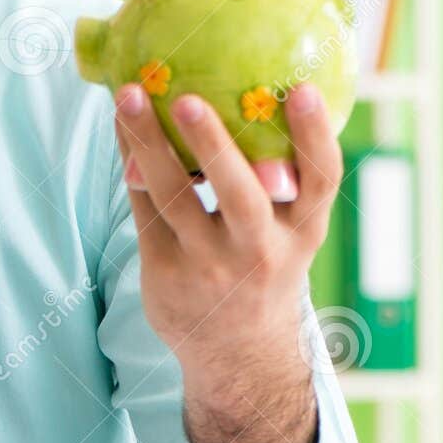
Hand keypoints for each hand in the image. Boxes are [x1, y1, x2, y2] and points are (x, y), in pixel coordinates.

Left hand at [113, 82, 342, 442]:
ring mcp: (210, 265)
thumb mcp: (291, 234)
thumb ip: (283, 179)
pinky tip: (122, 128)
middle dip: (211, 145)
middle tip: (185, 98)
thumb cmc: (263, 267)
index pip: (321, 181)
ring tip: (128, 97)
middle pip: (239, 193)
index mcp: (302, 232)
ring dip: (148, 144)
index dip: (314, 135)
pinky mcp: (166, 272)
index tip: (300, 90)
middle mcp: (260, 250)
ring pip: (174, 197)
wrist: (237, 353)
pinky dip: (132, 165)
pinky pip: (144, 209)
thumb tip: (251, 89)